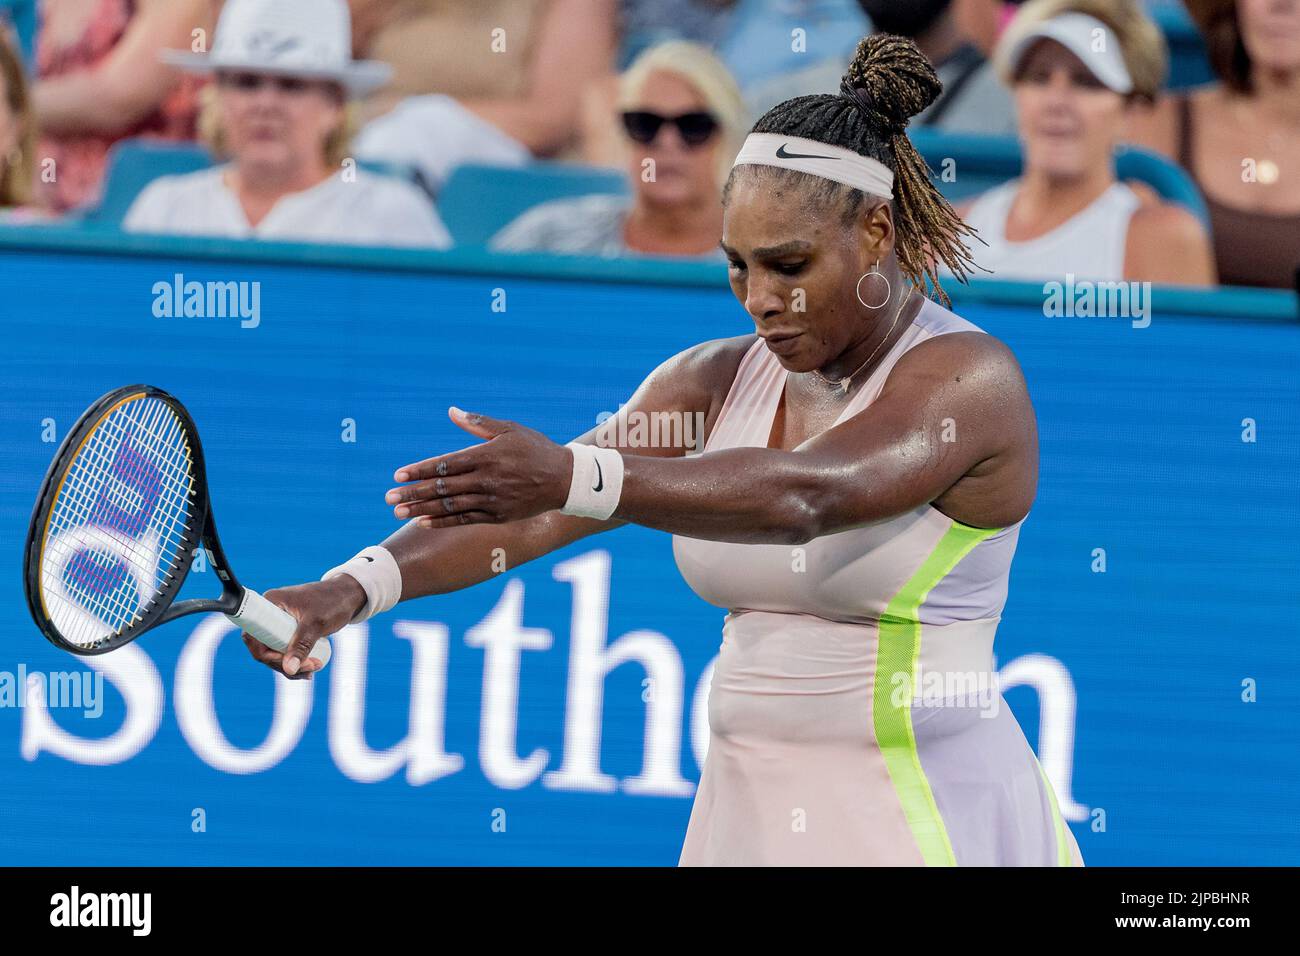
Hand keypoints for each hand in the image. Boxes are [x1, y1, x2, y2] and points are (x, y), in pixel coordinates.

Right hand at [241, 576, 365, 678]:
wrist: (349, 595)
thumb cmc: (333, 602)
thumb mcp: (316, 623)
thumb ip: (302, 645)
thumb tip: (288, 669)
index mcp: (270, 604)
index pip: (253, 636)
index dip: (265, 654)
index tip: (287, 662)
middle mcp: (269, 613)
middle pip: (263, 648)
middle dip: (284, 664)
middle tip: (310, 667)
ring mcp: (278, 622)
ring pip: (274, 652)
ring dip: (291, 666)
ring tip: (314, 669)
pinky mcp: (288, 630)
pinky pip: (284, 650)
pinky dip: (294, 662)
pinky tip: (308, 672)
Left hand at [384, 407, 572, 527]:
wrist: (566, 479)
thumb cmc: (536, 449)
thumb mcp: (509, 429)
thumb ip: (478, 422)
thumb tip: (451, 410)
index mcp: (487, 455)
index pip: (445, 464)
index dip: (420, 470)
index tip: (399, 474)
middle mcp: (487, 479)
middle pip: (442, 488)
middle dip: (413, 493)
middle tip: (389, 496)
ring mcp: (492, 500)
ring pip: (450, 506)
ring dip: (422, 509)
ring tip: (399, 511)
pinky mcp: (498, 515)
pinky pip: (465, 520)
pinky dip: (444, 521)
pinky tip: (425, 521)